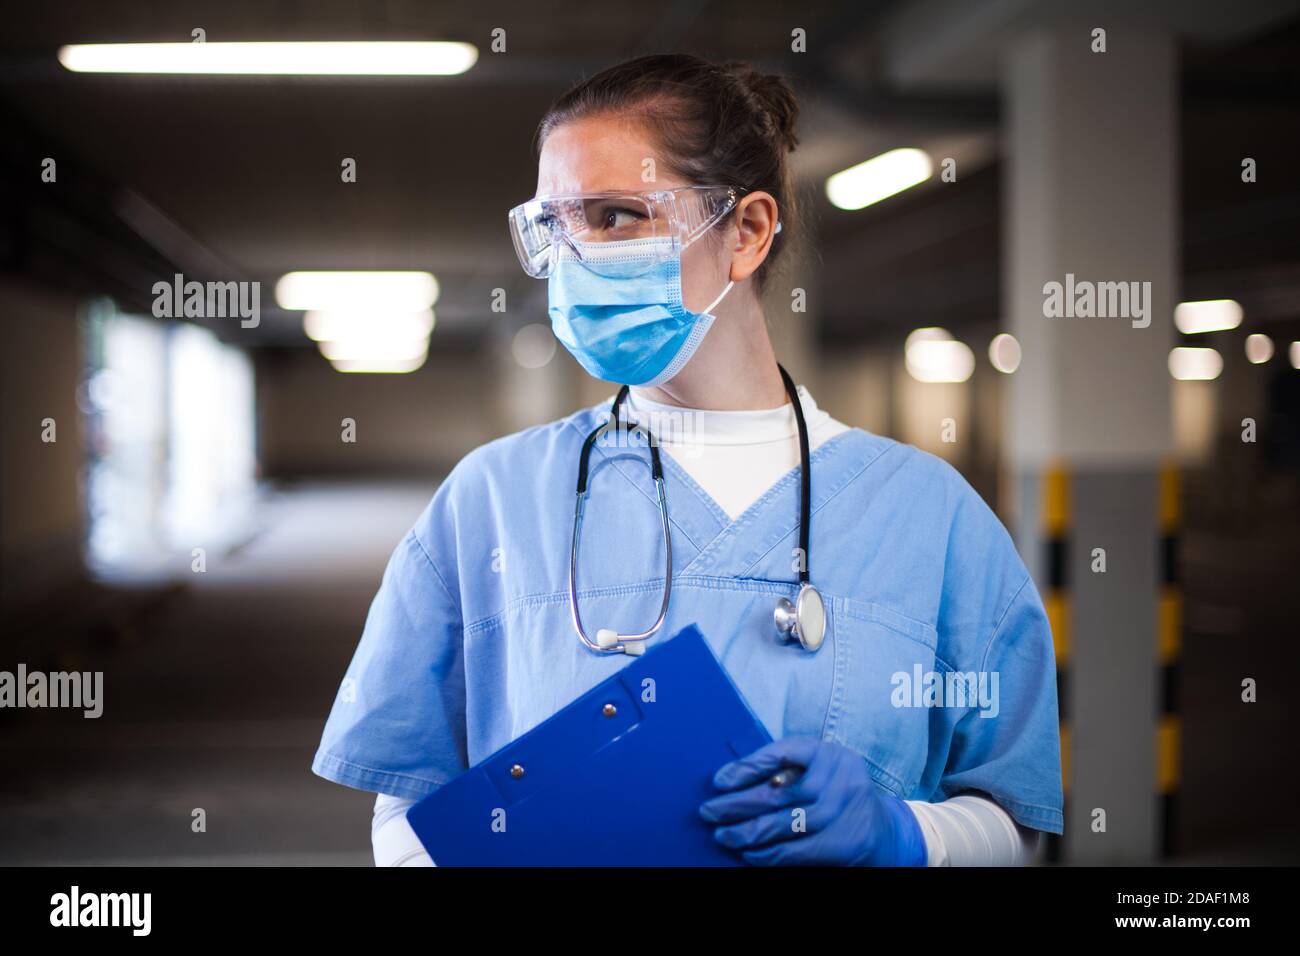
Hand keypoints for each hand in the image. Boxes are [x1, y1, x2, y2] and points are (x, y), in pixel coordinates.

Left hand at [698, 737, 926, 865]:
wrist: (883, 831)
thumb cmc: (835, 795)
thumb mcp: (818, 772)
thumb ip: (786, 773)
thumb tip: (731, 785)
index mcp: (828, 752)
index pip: (781, 753)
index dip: (747, 767)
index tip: (719, 781)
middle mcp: (838, 777)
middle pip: (777, 792)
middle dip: (736, 804)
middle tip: (707, 811)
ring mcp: (843, 810)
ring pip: (783, 823)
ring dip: (746, 833)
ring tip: (722, 836)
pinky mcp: (844, 842)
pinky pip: (796, 850)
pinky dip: (768, 854)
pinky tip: (748, 853)